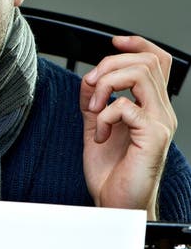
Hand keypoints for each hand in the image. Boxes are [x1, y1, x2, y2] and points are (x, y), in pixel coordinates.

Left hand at [81, 35, 176, 218]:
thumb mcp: (96, 129)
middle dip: (110, 64)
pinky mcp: (153, 136)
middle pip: (146, 60)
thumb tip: (87, 79)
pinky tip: (100, 135)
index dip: (136, 44)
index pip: (156, 61)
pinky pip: (126, 106)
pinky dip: (104, 115)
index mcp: (150, 107)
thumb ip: (93, 104)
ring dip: (106, 84)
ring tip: (94, 109)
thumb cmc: (111, 174)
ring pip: (141, 73)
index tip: (113, 43)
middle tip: (91, 87)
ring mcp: (160, 122)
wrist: (116, 205)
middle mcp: (160, 111)